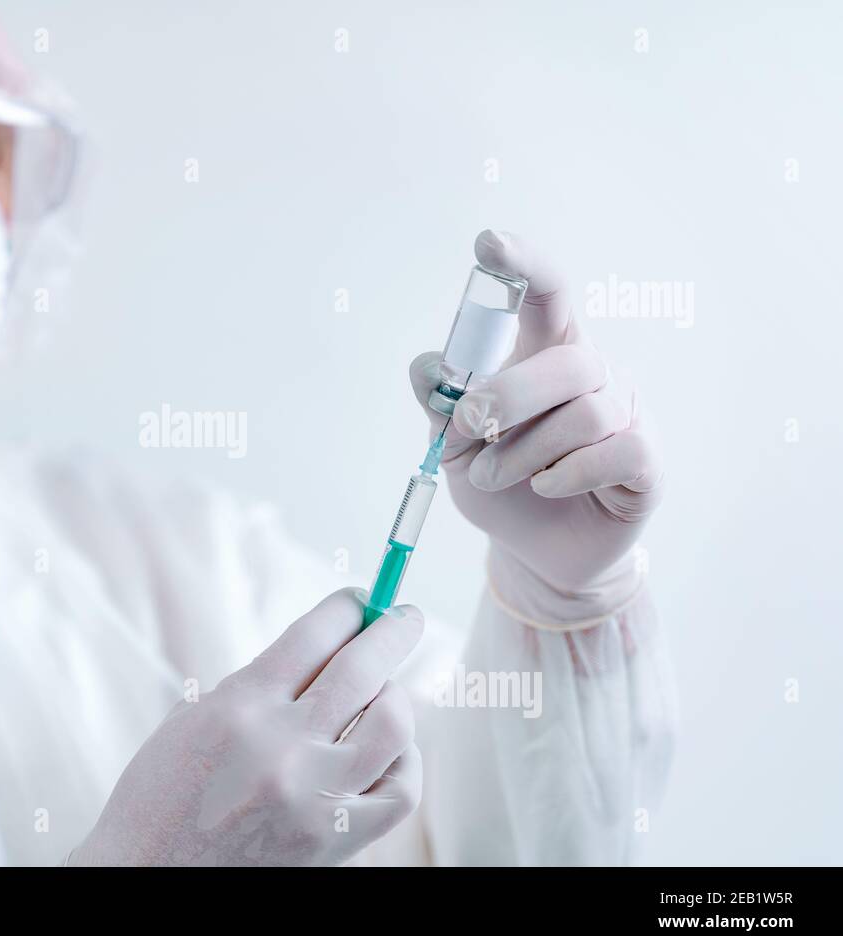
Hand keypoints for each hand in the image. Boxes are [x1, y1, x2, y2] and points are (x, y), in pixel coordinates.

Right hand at [70, 589, 422, 865]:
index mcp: (239, 706)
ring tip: (388, 691)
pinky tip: (390, 750)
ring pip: (393, 725)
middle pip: (362, 667)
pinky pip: (400, 791)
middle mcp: (281, 745)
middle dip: (392, 631)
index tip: (360, 599)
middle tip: (405, 617)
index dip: (346, 607)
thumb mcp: (191, 723)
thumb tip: (322, 655)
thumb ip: (253, 688)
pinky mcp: (333, 840)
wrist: (146, 879)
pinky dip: (405, 761)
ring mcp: (313, 795)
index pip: (314, 635)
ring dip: (397, 695)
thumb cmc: (159, 798)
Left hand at [409, 230, 663, 616]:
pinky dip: (568, 472)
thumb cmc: (501, 486)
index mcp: (546, 355)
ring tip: (493, 476)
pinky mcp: (647, 460)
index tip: (487, 243)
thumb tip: (426, 364)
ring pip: (584, 411)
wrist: (533, 553)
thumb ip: (440, 404)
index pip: (547, 294)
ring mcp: (627, 413)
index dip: (523, 265)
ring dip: (522, 451)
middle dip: (506, 396)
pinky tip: (546, 486)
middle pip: (564, 359)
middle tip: (467, 429)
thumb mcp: (454, 447)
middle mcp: (594, 373)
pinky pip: (617, 449)